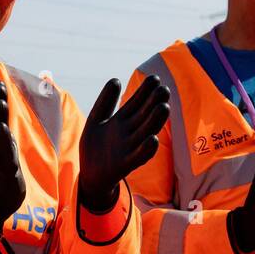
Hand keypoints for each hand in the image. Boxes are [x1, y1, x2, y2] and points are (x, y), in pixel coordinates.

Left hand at [78, 75, 170, 211]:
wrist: (90, 175)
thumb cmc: (95, 148)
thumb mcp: (96, 120)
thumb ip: (105, 101)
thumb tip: (116, 80)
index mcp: (123, 120)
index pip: (137, 102)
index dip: (145, 91)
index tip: (155, 78)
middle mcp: (129, 133)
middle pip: (145, 115)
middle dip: (154, 103)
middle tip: (164, 89)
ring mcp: (129, 148)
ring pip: (145, 132)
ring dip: (155, 121)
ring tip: (164, 106)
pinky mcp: (125, 165)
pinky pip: (138, 157)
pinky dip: (145, 149)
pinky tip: (153, 139)